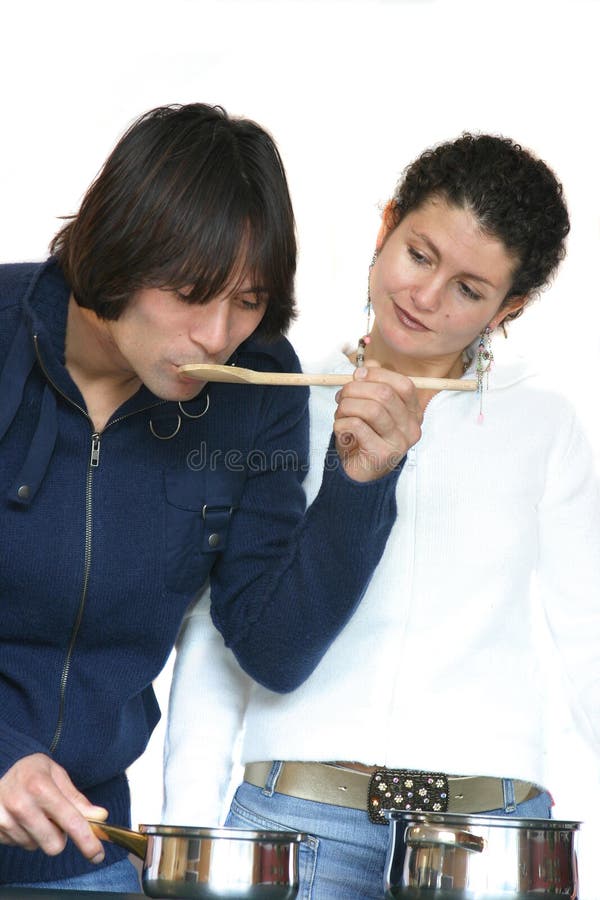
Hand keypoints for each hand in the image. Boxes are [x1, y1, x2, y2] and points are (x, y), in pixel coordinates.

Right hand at [0, 753, 108, 860]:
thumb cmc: (32, 771)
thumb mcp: (57, 775)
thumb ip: (77, 799)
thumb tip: (100, 817)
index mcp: (39, 786)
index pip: (70, 821)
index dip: (87, 840)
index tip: (97, 853)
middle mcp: (20, 804)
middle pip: (54, 844)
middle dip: (60, 836)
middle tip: (55, 817)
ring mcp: (4, 819)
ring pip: (36, 846)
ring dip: (41, 834)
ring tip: (34, 812)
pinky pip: (20, 845)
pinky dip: (26, 835)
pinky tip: (21, 818)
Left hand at [333, 363, 421, 481]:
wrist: (360, 471)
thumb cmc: (365, 436)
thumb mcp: (370, 406)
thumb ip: (372, 384)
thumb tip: (368, 366)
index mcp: (413, 412)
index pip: (404, 384)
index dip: (378, 375)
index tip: (357, 376)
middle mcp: (411, 427)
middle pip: (385, 394)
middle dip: (356, 389)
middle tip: (341, 396)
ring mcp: (399, 442)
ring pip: (371, 409)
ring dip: (347, 407)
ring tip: (340, 414)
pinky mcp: (382, 454)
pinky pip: (358, 427)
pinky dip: (342, 423)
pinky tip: (340, 428)